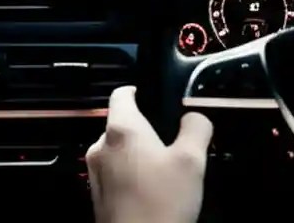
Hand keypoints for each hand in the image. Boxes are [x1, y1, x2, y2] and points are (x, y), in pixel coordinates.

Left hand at [86, 86, 212, 222]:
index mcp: (122, 129)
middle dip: (146, 130)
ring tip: (166, 174)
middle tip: (172, 145)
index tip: (154, 98)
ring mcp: (96, 173)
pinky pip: (116, 174)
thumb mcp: (192, 160)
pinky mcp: (98, 196)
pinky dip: (132, 176)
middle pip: (122, 124)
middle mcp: (102, 146)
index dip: (139, 91)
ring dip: (139, 156)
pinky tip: (153, 193)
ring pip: (119, 151)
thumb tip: (196, 116)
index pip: (122, 92)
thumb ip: (196, 127)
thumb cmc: (161, 203)